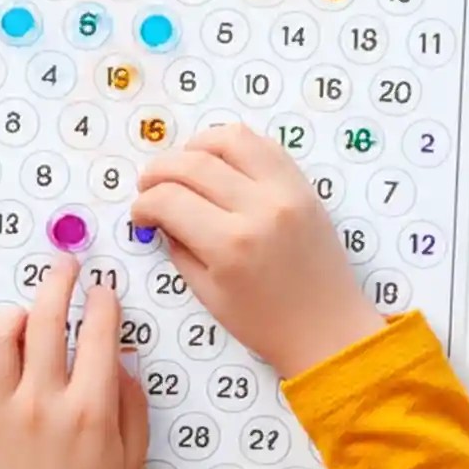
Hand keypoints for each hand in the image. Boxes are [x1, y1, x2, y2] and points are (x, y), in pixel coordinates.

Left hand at [0, 256, 148, 468]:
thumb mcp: (132, 458)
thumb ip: (130, 403)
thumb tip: (120, 359)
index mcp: (89, 410)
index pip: (97, 332)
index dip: (102, 301)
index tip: (103, 292)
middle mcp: (42, 404)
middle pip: (45, 318)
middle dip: (58, 281)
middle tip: (64, 268)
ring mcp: (2, 414)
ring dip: (13, 316)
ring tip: (26, 314)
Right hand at [132, 123, 384, 377]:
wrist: (328, 329)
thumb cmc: (265, 324)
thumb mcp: (208, 295)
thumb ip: (178, 247)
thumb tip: (159, 214)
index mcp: (230, 245)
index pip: (169, 200)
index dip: (144, 204)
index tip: (140, 214)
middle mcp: (258, 208)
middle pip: (192, 164)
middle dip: (158, 171)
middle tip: (149, 186)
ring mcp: (286, 190)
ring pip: (230, 139)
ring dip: (196, 146)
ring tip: (184, 167)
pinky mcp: (303, 185)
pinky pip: (264, 145)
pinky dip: (235, 145)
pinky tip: (221, 163)